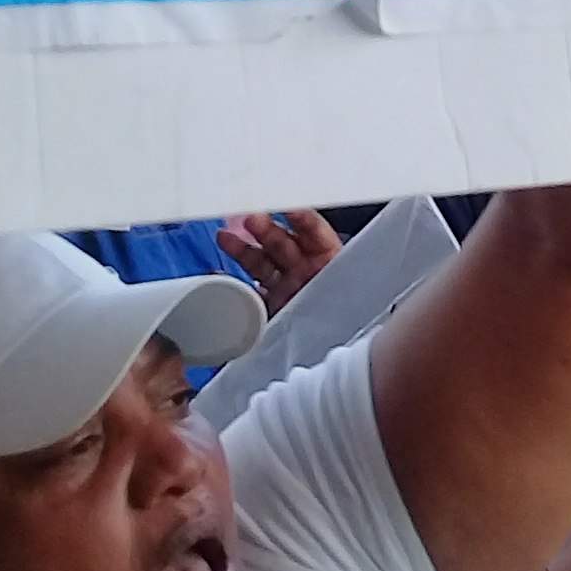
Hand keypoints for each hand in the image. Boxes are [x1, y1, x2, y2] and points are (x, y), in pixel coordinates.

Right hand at [217, 209, 343, 315]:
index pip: (312, 229)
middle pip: (281, 242)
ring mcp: (286, 288)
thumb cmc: (352, 320)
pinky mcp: (272, 308)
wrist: (339, 366)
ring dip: (242, 248)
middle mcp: (305, 270)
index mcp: (329, 259)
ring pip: (260, 262)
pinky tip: (217, 274)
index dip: (298, 214)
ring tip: (224, 237)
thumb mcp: (350, 284)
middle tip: (250, 219)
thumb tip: (318, 243)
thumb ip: (333, 264)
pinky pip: (249, 291)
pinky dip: (231, 283)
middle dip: (264, 229)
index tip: (284, 204)